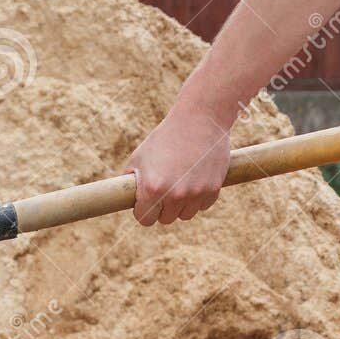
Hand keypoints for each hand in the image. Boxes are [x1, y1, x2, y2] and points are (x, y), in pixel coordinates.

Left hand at [126, 103, 232, 224]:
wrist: (200, 118)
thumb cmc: (164, 138)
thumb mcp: (138, 159)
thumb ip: (130, 184)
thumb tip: (125, 203)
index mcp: (152, 189)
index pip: (145, 219)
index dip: (143, 211)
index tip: (146, 202)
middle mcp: (175, 195)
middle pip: (165, 219)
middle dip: (162, 207)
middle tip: (165, 188)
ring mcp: (196, 193)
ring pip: (185, 215)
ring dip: (181, 205)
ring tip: (180, 183)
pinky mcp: (214, 189)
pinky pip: (202, 206)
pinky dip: (198, 197)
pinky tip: (195, 179)